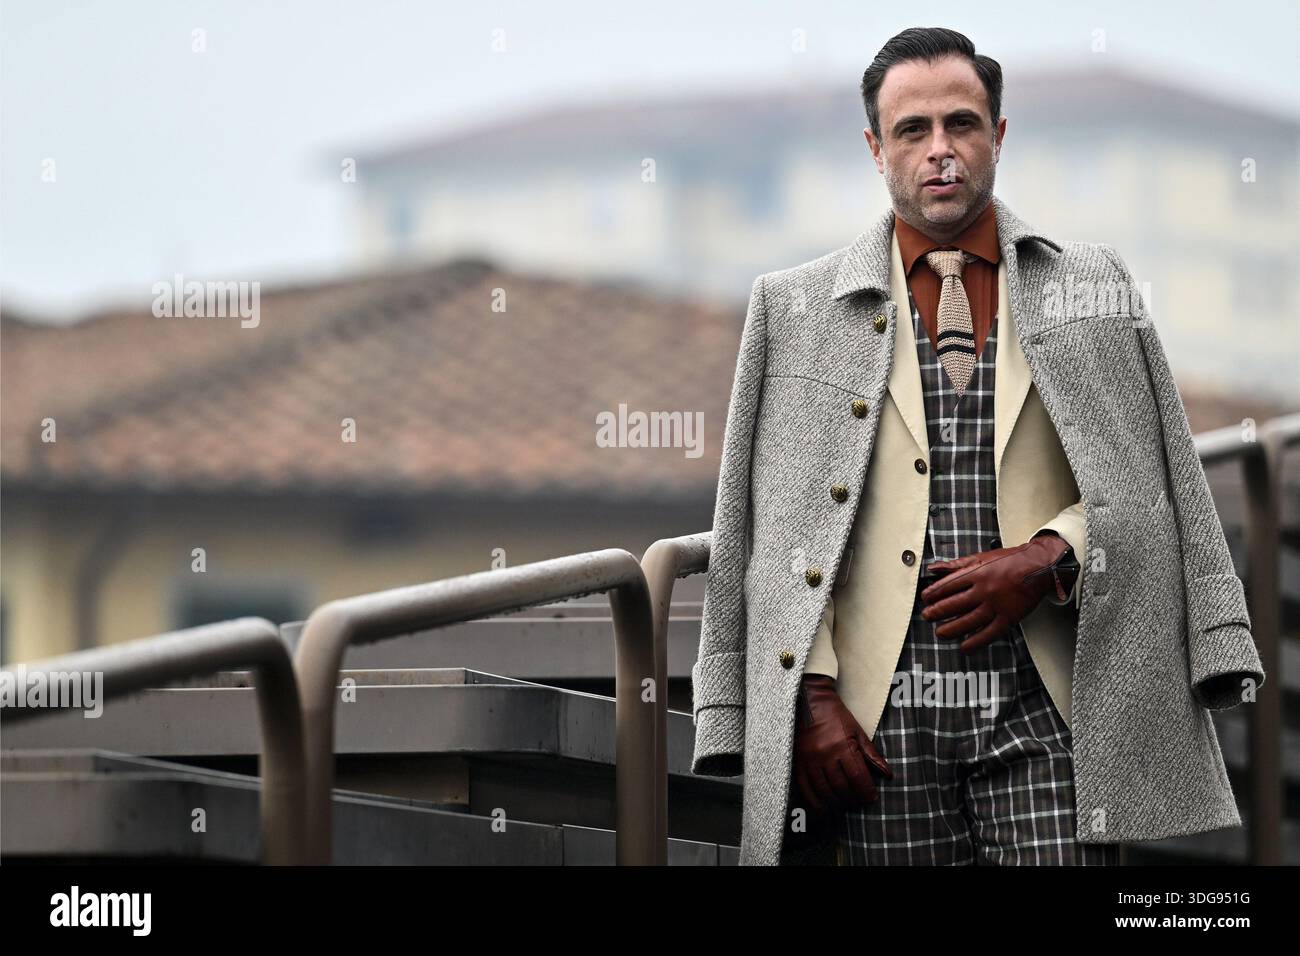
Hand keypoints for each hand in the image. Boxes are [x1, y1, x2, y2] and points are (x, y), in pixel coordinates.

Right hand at [791, 674, 892, 815]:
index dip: (866, 792)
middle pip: (842, 787)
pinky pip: (806, 789)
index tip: (871, 799)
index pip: (858, 777)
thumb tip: (887, 774)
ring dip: (836, 802)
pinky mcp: (798, 762)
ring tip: (844, 805)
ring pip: (825, 791)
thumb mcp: (857, 731)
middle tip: (859, 802)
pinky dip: (815, 802)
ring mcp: (810, 760)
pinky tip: (823, 809)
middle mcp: (826, 755)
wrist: (810, 701)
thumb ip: (871, 754)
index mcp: (843, 746)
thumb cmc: (836, 715)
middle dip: (853, 799)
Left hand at [919, 534, 1071, 651]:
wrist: (1039, 566)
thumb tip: (933, 568)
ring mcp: (997, 604)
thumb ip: (955, 565)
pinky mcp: (1009, 617)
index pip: (949, 585)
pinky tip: (965, 647)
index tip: (925, 599)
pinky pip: (990, 633)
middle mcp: (985, 589)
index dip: (934, 593)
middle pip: (956, 604)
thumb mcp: (980, 557)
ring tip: (940, 633)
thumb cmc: (1009, 561)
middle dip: (938, 612)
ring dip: (952, 629)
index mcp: (977, 573)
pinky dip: (976, 642)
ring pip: (970, 620)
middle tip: (927, 617)